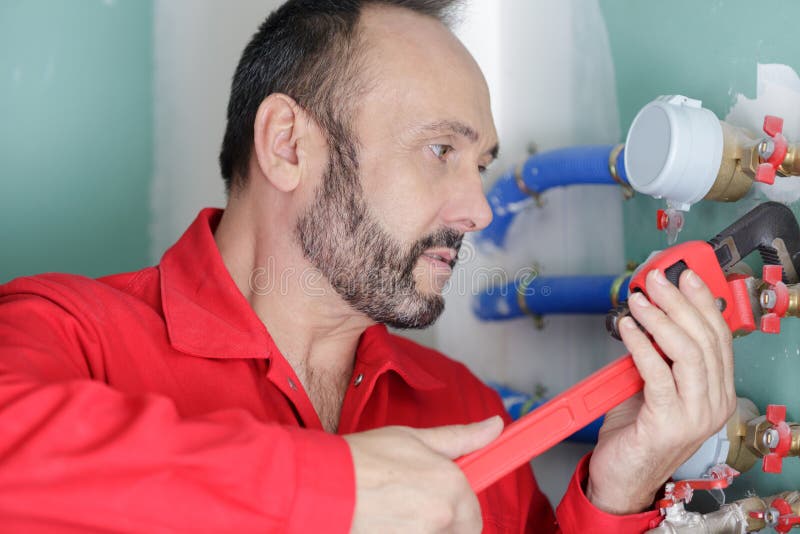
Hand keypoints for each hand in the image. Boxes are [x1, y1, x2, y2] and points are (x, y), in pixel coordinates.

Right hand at [344, 416, 502, 533]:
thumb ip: (460, 438)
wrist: (320, 484)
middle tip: (406, 507)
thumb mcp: (413, 438)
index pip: (474, 517)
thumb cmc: (362, 459)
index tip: (438, 506)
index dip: (457, 512)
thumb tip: (494, 426)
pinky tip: (380, 524)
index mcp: (451, 486)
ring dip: (416, 530)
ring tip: (388, 514)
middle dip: (437, 525)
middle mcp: (441, 517)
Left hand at [586, 268, 735, 513]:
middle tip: (656, 280)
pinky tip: (627, 329)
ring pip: (687, 354)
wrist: (621, 477)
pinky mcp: (667, 424)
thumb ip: (659, 355)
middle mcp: (713, 403)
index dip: (703, 302)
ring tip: (639, 300)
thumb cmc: (636, 431)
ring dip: (660, 320)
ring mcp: (694, 416)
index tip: (686, 276)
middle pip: (704, 340)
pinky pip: (657, 374)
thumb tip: (649, 313)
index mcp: (717, 392)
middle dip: (679, 302)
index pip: (720, 337)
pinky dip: (641, 346)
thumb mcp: (653, 385)